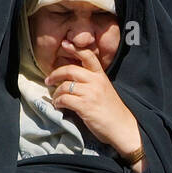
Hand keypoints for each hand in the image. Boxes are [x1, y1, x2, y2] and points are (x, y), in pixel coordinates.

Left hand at [45, 52, 144, 170]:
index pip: (88, 56)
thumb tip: (72, 82)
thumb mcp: (105, 91)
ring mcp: (90, 93)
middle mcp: (96, 81)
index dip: (75, 48)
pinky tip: (59, 106)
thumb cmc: (113, 112)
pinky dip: (58, 102)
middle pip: (70, 70)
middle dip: (55, 74)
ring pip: (64, 86)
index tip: (65, 44)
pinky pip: (64, 99)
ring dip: (56, 93)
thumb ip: (92, 83)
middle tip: (48, 80)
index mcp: (101, 76)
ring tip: (56, 99)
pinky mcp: (85, 106)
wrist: (123, 128)